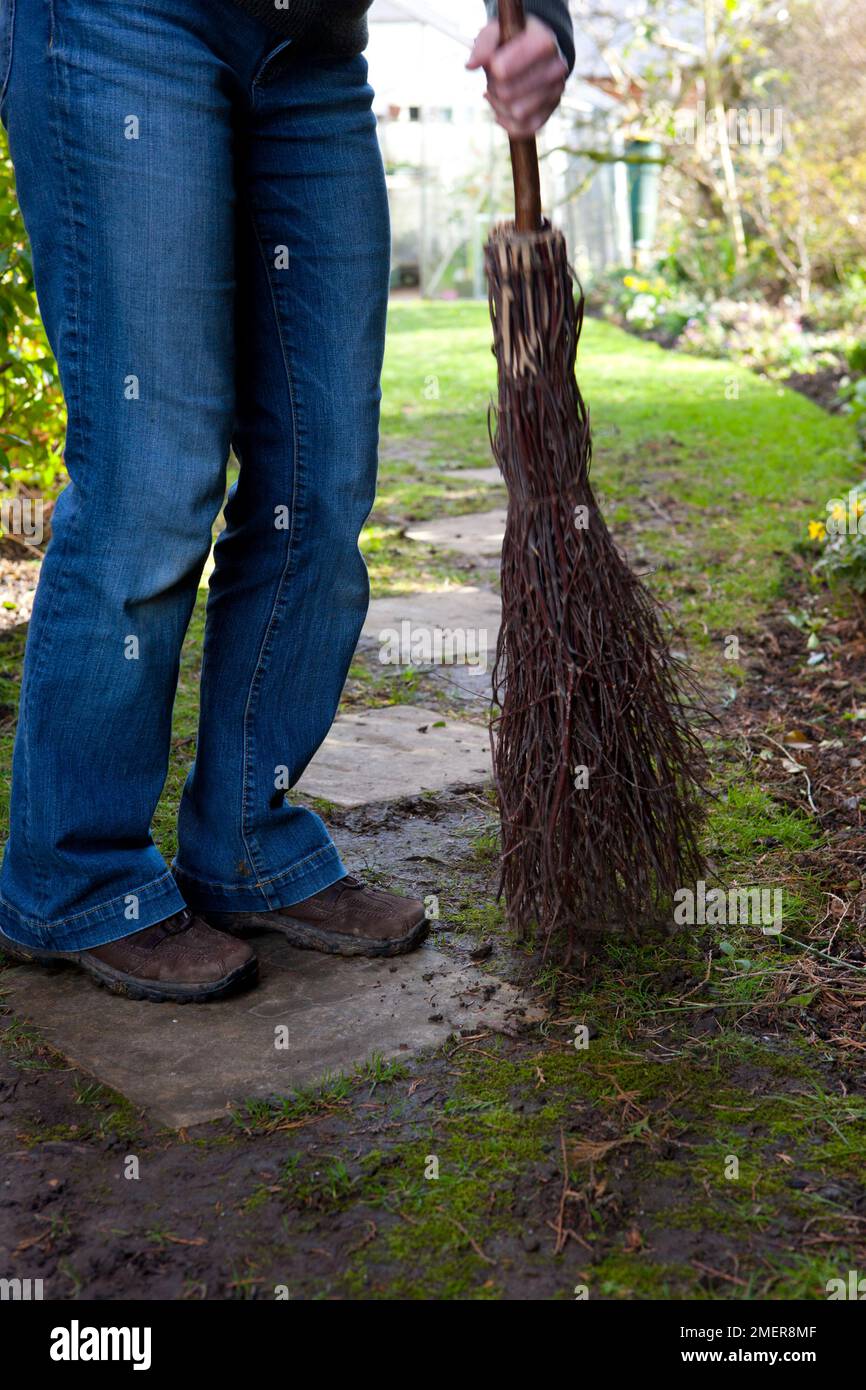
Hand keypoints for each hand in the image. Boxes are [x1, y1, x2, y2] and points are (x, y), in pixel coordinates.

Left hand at [467, 18, 567, 137]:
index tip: (493, 66)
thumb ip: (483, 45)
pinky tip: (501, 110)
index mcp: (545, 42)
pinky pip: (524, 129)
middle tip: (494, 78)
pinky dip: (507, 122)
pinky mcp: (551, 111)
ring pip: (517, 113)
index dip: (499, 68)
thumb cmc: (512, 40)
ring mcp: (556, 91)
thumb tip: (470, 66)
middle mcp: (557, 67)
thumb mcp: (495, 32)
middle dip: (495, 87)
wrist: (534, 51)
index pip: (519, 62)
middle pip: (510, 93)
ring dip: (500, 105)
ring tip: (498, 91)